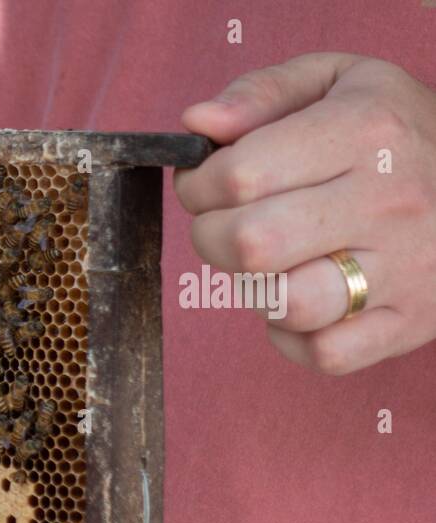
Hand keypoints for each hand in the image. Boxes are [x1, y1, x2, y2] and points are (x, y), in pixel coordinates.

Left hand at [174, 54, 435, 374]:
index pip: (239, 175)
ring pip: (288, 304)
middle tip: (226, 225)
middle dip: (212, 237)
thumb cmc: (393, 130)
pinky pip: (326, 354)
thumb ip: (261, 93)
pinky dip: (295, 338)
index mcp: (366, 131)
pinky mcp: (413, 320)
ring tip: (269, 264)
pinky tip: (301, 301)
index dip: (198, 185)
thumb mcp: (339, 80)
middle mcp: (389, 200)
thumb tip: (197, 124)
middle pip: (251, 243)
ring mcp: (407, 267)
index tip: (204, 185)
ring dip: (255, 290)